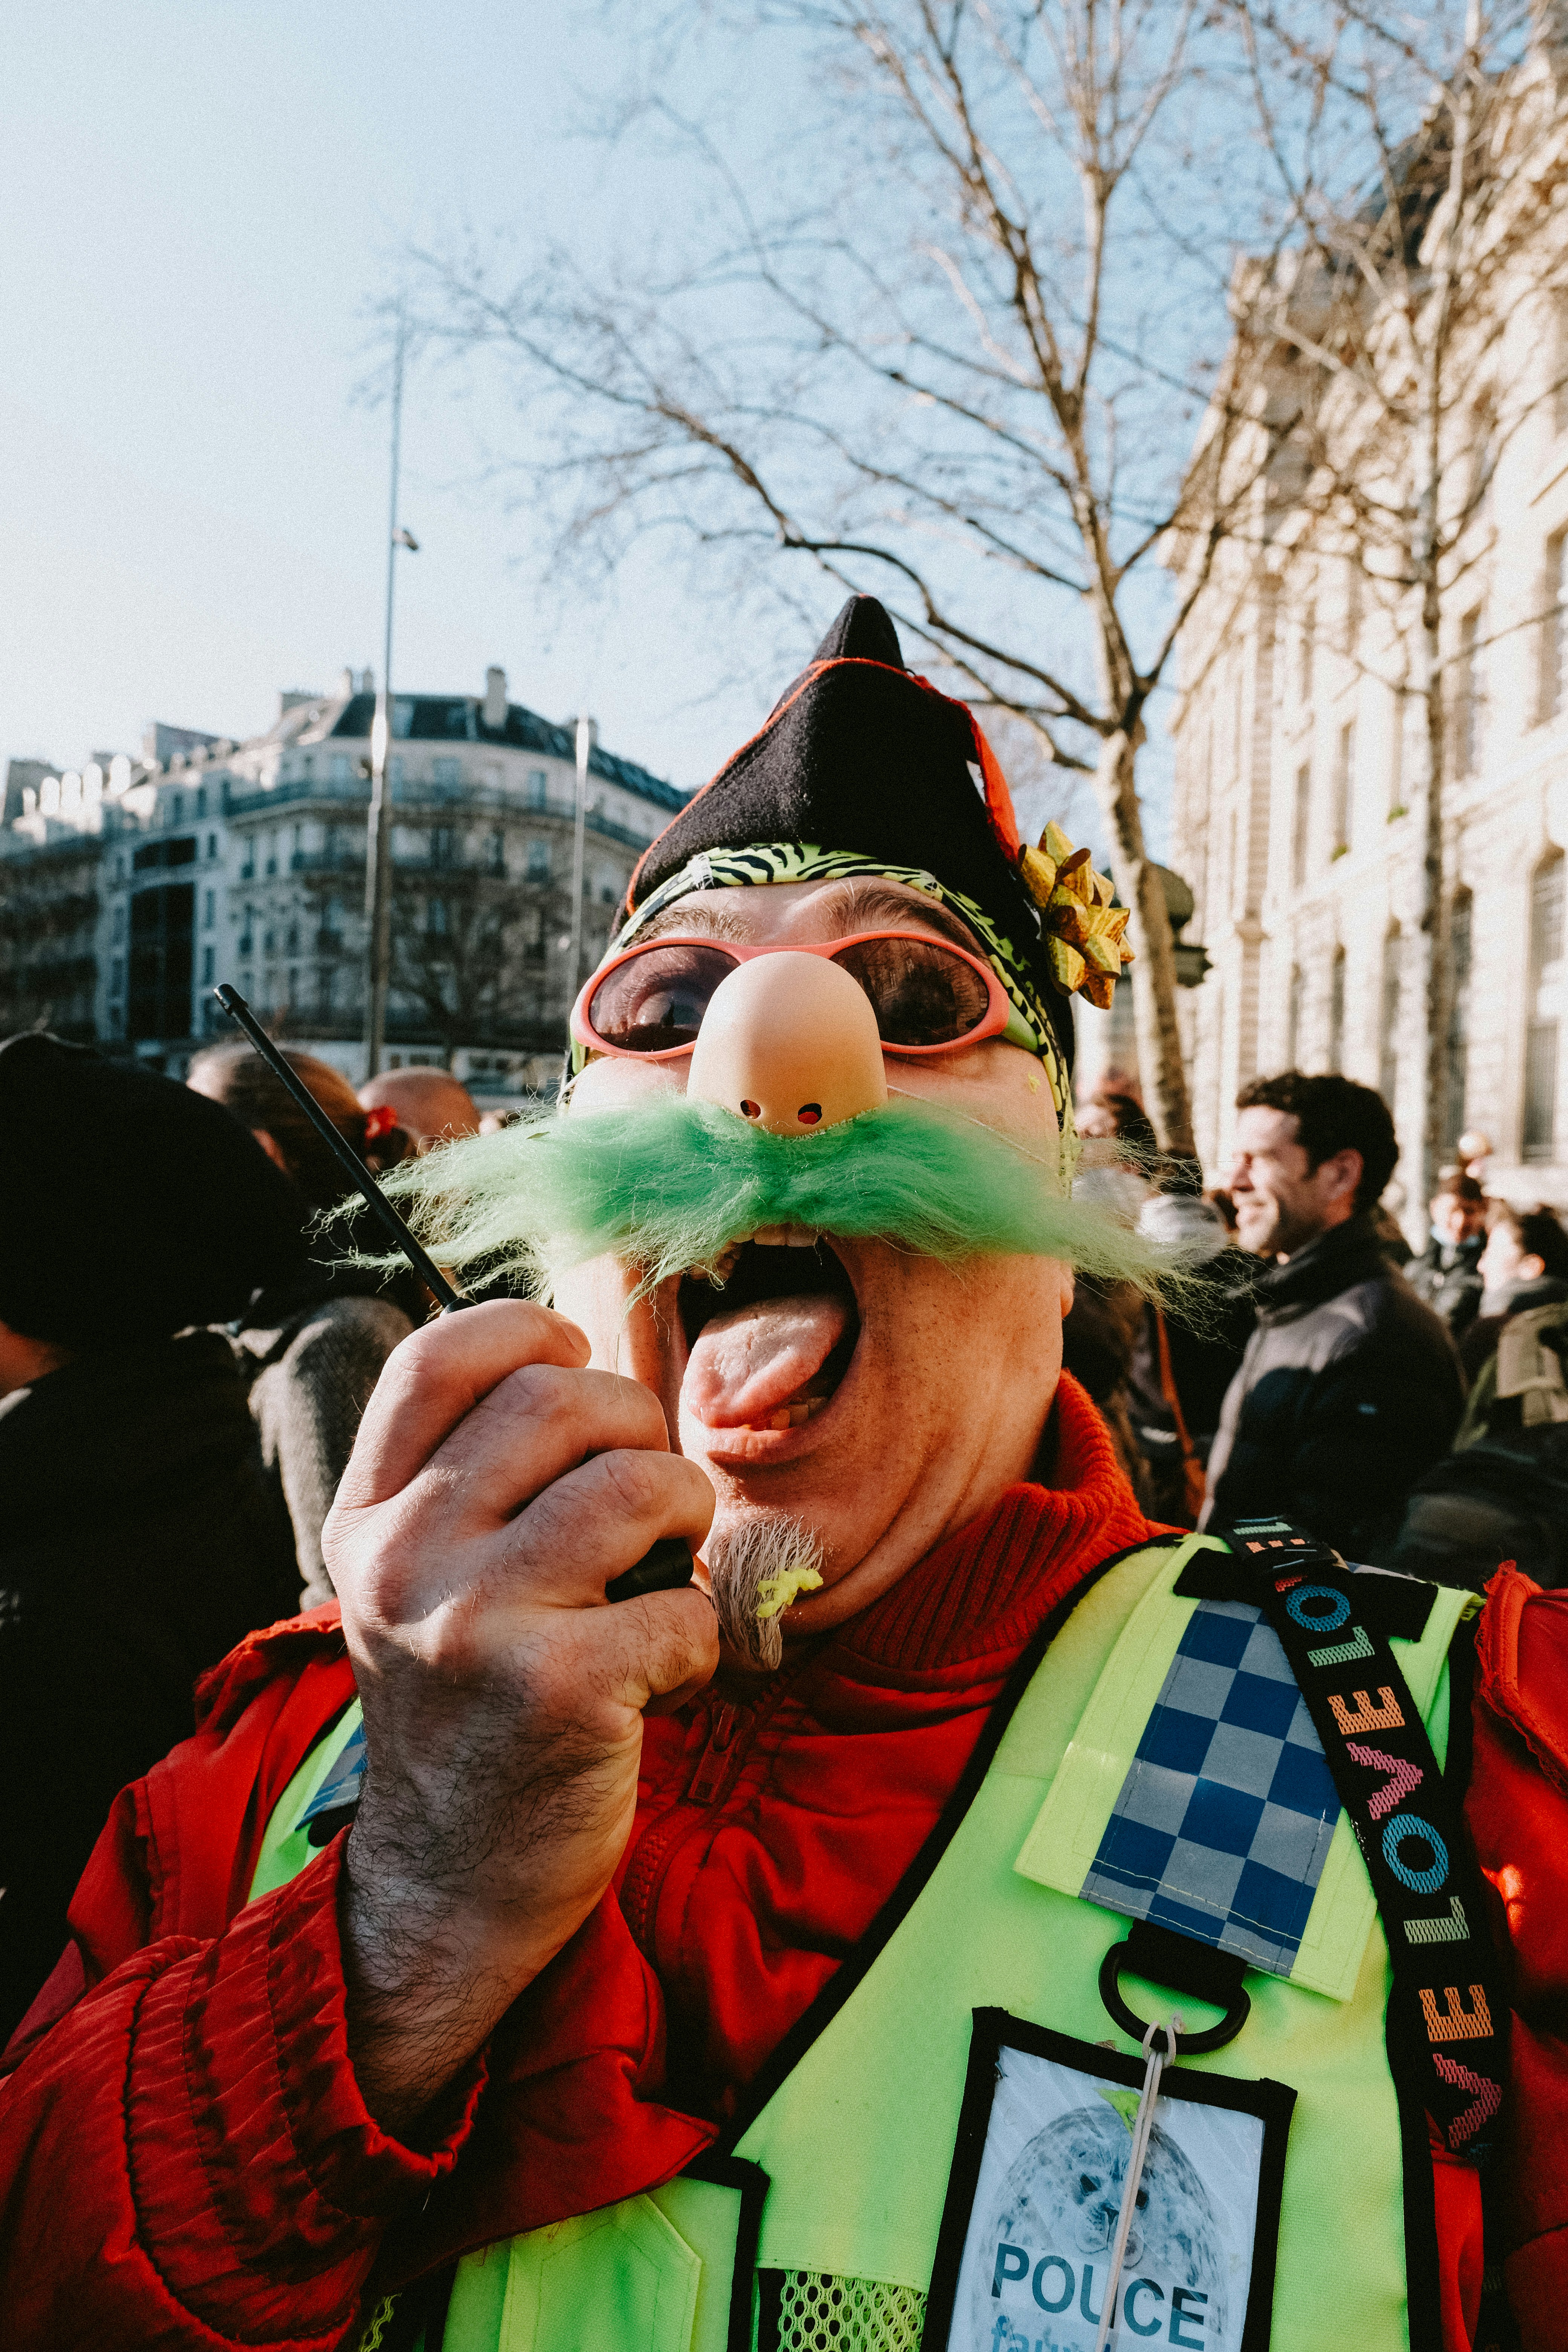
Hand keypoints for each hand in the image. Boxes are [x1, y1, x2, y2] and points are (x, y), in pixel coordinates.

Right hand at [322, 1301, 716, 2133]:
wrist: (451, 1887)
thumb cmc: (473, 1707)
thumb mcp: (428, 1580)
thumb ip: (476, 1475)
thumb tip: (580, 1354)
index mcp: (369, 1517)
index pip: (441, 1353)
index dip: (534, 1334)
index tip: (579, 1378)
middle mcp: (403, 1557)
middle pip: (560, 1397)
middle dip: (639, 1431)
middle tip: (646, 1507)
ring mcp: (474, 1622)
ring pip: (636, 1484)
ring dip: (684, 1521)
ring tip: (663, 1577)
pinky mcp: (556, 1690)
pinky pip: (688, 1609)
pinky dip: (702, 1644)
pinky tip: (660, 1682)